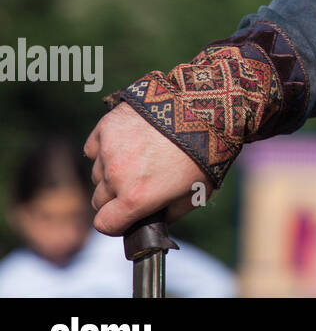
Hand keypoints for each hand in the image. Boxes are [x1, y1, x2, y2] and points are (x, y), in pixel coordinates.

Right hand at [84, 102, 211, 235]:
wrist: (206, 105)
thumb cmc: (205, 152)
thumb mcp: (195, 193)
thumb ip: (168, 215)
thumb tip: (152, 223)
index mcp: (136, 197)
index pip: (105, 224)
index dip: (117, 223)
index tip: (127, 216)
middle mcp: (117, 175)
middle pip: (100, 199)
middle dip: (116, 197)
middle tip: (140, 182)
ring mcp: (109, 149)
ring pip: (98, 173)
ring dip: (112, 171)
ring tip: (141, 157)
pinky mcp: (107, 126)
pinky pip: (95, 147)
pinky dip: (107, 148)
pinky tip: (130, 141)